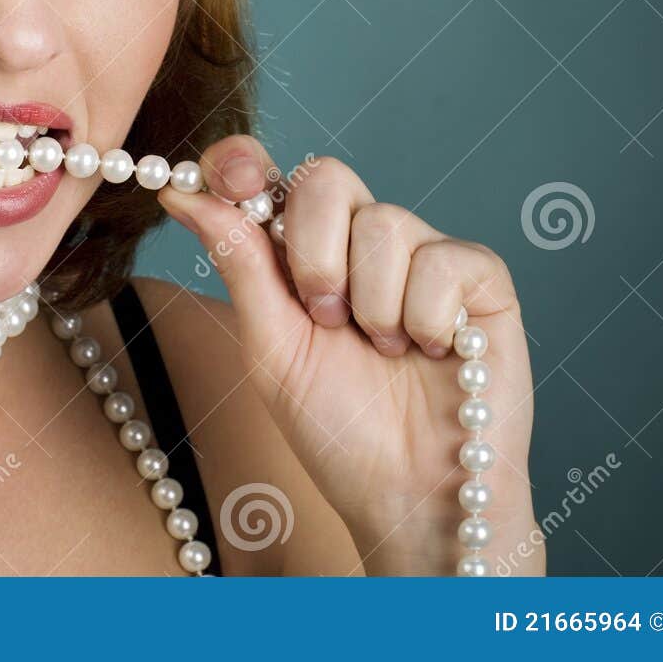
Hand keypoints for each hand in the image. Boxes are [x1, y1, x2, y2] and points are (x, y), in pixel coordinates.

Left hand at [157, 137, 539, 574]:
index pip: (272, 177)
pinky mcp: (481, 279)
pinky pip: (443, 260)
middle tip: (326, 317)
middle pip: (328, 178)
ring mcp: (424, 254)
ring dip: (373, 304)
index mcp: (304, 253)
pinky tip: (432, 352)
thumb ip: (238, 263)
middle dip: (315, 251)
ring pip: (385, 222)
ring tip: (385, 352)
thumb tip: (181, 193)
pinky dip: (427, 318)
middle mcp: (363, 242)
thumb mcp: (271, 347)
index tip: (228, 179)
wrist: (409, 497)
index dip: (245, 163)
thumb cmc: (338, 429)